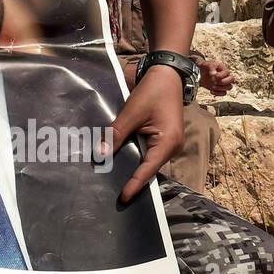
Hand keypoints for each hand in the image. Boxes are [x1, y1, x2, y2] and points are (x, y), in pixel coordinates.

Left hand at [108, 65, 184, 202]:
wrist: (167, 75)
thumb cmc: (152, 92)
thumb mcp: (131, 113)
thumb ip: (116, 134)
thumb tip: (101, 154)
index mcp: (167, 143)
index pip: (148, 170)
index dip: (134, 184)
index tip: (123, 198)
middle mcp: (171, 147)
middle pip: (149, 168)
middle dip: (133, 180)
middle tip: (114, 194)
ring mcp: (169, 144)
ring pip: (148, 161)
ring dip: (133, 168)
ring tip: (115, 181)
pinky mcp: (164, 138)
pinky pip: (149, 153)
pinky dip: (136, 157)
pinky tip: (122, 161)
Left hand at [198, 59, 233, 94]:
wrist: (200, 72)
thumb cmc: (206, 67)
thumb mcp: (207, 64)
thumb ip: (211, 67)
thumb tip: (214, 74)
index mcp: (224, 69)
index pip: (228, 72)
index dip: (221, 75)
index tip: (214, 76)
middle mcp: (226, 76)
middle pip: (232, 80)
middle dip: (223, 82)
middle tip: (215, 82)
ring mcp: (224, 83)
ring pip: (229, 87)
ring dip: (220, 88)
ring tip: (212, 86)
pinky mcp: (220, 89)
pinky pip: (224, 93)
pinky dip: (218, 93)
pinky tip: (211, 90)